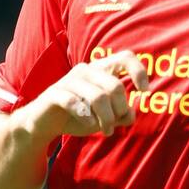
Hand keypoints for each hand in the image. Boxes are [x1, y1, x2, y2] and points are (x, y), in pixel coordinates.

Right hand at [30, 52, 150, 139]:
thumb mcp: (104, 117)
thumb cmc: (78, 116)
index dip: (139, 71)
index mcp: (100, 70)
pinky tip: (89, 125)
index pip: (125, 57)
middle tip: (115, 125)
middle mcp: (86, 70)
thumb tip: (131, 114)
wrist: (43, 123)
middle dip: (120, 110)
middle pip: (115, 86)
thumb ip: (120, 115)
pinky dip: (87, 117)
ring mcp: (69, 80)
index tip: (144, 91)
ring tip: (106, 131)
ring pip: (99, 97)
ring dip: (106, 118)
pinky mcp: (55, 93)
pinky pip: (75, 103)